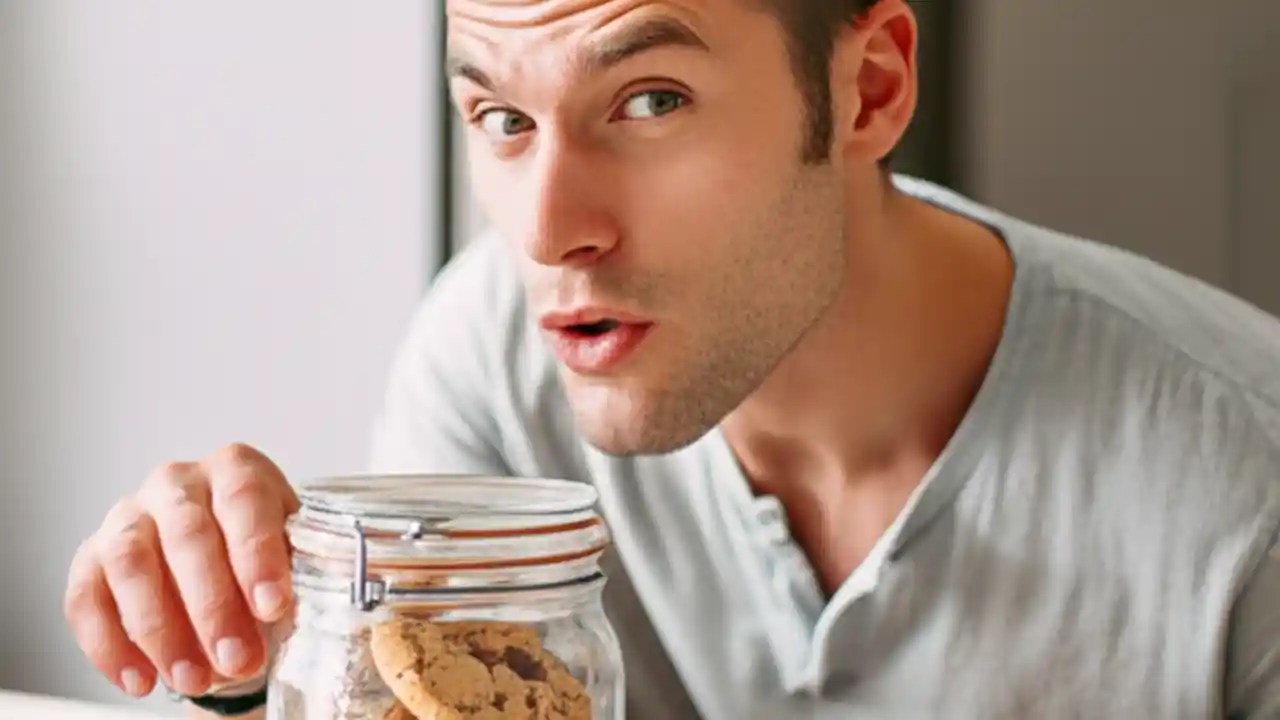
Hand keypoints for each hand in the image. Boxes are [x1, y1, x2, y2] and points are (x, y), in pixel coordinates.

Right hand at [64, 444, 299, 698]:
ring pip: (131, 564)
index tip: (273, 607)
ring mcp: (128, 516)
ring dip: (161, 630)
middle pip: (188, 536)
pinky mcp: (90, 556)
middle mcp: (177, 483)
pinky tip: (140, 681)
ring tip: (193, 680)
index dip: (258, 554)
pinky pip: (86, 597)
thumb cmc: (264, 563)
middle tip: (238, 660)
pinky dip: (109, 645)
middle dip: (214, 606)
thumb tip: (299, 612)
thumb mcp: (294, 559)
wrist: (225, 574)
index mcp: (236, 470)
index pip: (245, 500)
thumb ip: (299, 576)